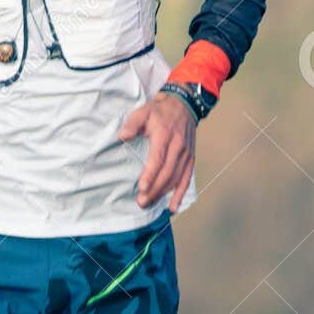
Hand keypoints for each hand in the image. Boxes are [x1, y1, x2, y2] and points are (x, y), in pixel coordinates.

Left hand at [118, 93, 196, 210]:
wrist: (184, 105)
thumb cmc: (160, 111)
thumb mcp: (143, 111)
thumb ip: (132, 124)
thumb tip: (122, 136)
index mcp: (165, 135)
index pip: (158, 158)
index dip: (151, 174)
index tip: (142, 187)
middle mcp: (178, 146)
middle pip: (167, 172)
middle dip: (155, 189)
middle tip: (141, 201)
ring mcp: (186, 154)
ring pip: (176, 178)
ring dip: (163, 194)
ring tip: (149, 204)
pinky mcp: (190, 159)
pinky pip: (186, 179)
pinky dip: (180, 194)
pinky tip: (173, 207)